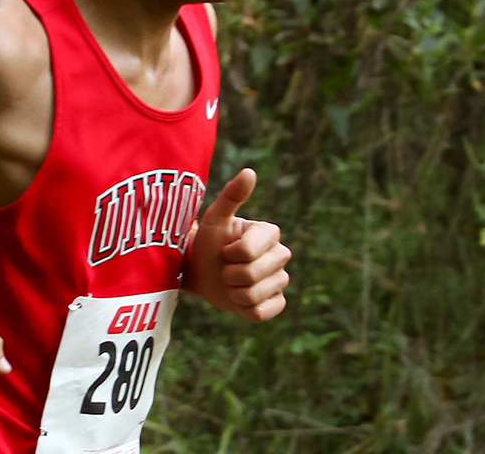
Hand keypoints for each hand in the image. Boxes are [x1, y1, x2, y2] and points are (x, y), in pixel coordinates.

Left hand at [182, 168, 290, 320]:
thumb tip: (249, 171)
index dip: (229, 254)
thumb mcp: (215, 219)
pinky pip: (262, 313)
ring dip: (234, 293)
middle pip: (252, 275)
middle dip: (230, 275)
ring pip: (255, 296)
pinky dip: (245, 310)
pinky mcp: (277, 303)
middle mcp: (280, 255)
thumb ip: (231, 196)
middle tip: (225, 269)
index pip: (248, 251)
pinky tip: (240, 300)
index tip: (224, 249)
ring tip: (230, 284)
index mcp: (270, 233)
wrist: (203, 273)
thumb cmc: (208, 243)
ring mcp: (280, 280)